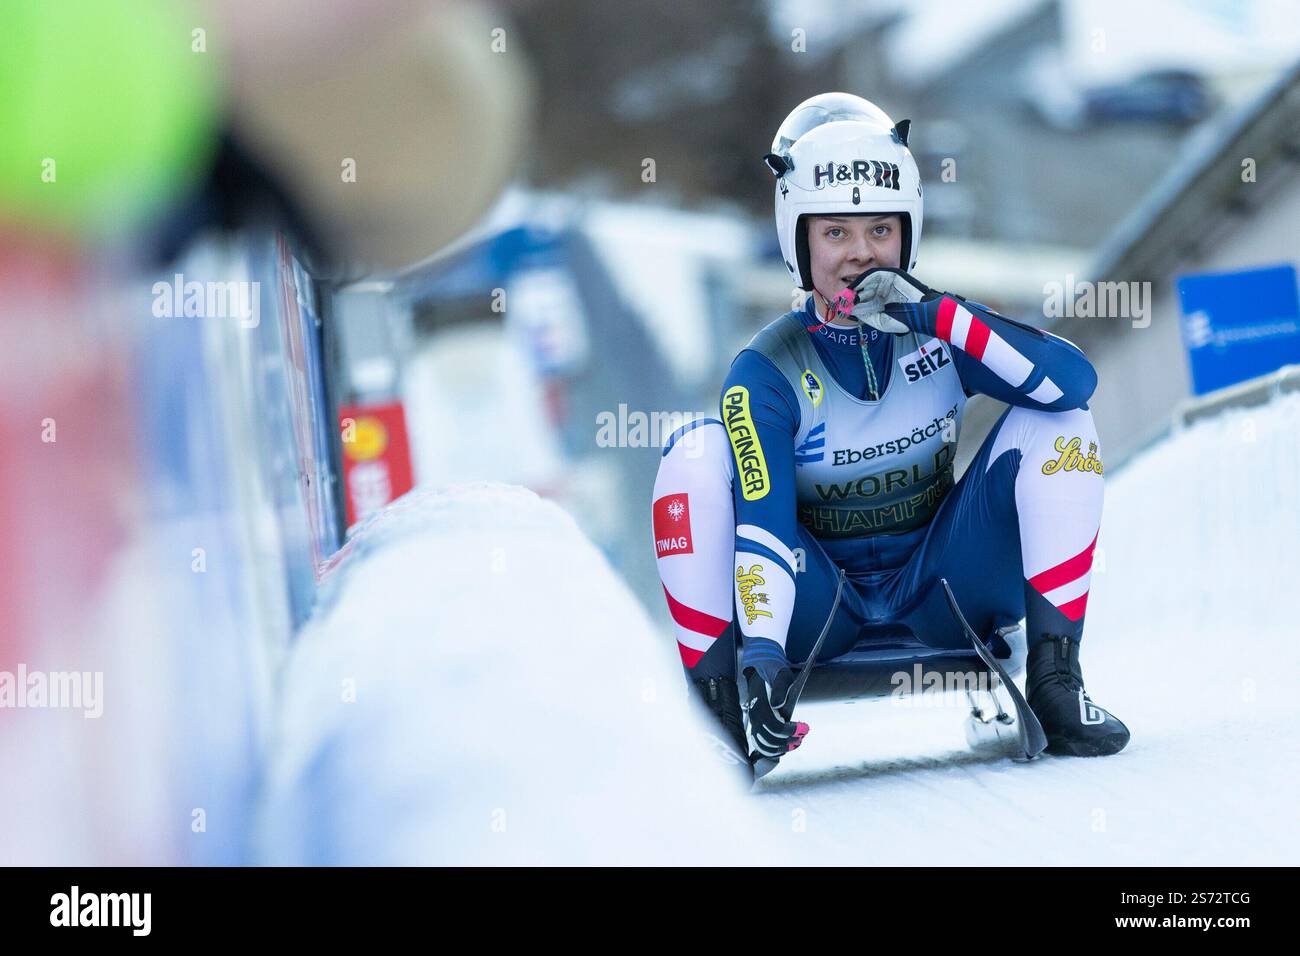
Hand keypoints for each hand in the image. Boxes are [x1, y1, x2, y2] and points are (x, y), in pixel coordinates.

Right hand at [740, 639, 808, 759]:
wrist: (761, 667)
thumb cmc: (774, 672)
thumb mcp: (781, 675)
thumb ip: (780, 688)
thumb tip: (778, 705)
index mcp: (761, 705)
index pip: (775, 727)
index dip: (791, 731)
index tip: (805, 727)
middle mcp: (755, 716)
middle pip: (770, 740)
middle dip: (788, 742)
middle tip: (802, 736)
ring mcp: (754, 721)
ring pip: (764, 745)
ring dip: (781, 749)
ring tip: (795, 743)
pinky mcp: (756, 724)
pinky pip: (761, 744)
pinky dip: (772, 750)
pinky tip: (785, 746)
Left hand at [845, 267, 936, 334]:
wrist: (921, 313)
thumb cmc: (903, 320)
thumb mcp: (879, 320)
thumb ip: (864, 314)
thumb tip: (848, 310)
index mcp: (879, 302)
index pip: (861, 300)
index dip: (849, 302)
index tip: (839, 305)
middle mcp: (880, 291)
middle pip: (861, 289)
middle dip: (850, 294)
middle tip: (839, 299)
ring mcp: (885, 282)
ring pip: (866, 281)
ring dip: (855, 286)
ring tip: (847, 293)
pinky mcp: (891, 274)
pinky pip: (874, 274)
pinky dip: (864, 278)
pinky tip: (855, 285)